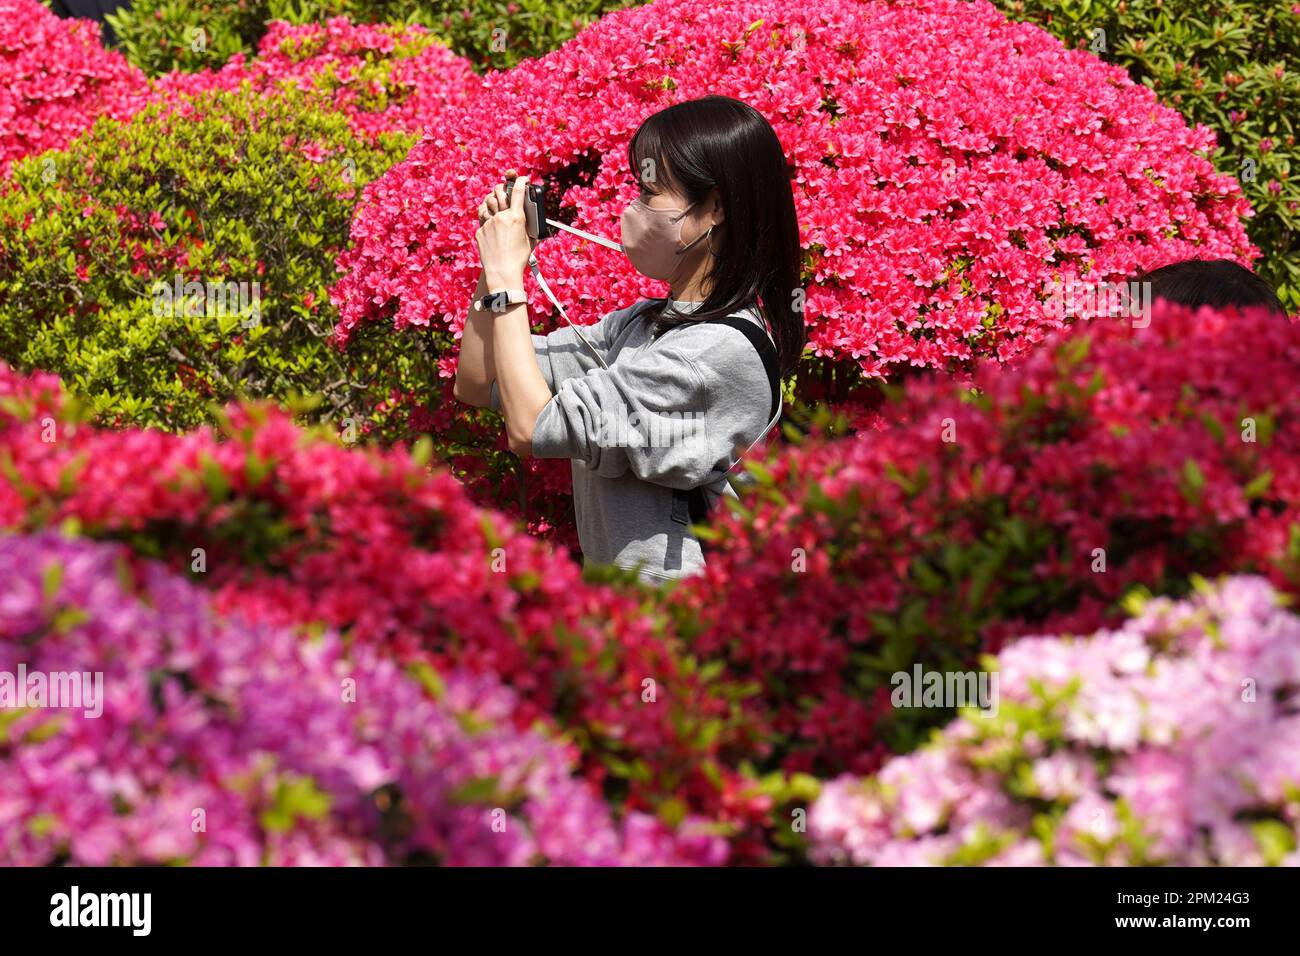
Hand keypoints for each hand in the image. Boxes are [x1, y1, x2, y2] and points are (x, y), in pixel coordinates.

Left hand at [476, 171, 532, 288]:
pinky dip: (487, 217)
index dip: (521, 181)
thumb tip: (533, 223)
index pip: (518, 192)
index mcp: (516, 218)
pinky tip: (490, 222)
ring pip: (488, 203)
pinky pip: (482, 218)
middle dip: (502, 187)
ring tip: (496, 204)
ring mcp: (489, 223)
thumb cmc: (519, 259)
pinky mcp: (480, 231)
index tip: (522, 178)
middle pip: (499, 191)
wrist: (502, 272)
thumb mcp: (529, 241)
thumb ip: (529, 228)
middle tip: (505, 189)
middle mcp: (501, 217)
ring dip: (492, 200)